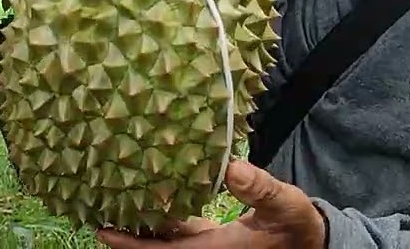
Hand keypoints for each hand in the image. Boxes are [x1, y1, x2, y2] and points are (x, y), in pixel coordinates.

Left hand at [95, 160, 328, 248]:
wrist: (313, 243)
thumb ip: (259, 188)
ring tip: (114, 199)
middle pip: (157, 246)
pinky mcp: (214, 238)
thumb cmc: (297, 226)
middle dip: (127, 233)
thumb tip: (230, 167)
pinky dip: (163, 217)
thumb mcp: (283, 204)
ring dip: (143, 223)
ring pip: (166, 239)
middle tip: (96, 211)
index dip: (133, 243)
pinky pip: (180, 231)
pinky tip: (152, 196)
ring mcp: (208, 246)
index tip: (102, 230)